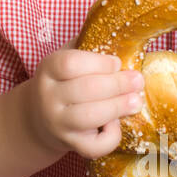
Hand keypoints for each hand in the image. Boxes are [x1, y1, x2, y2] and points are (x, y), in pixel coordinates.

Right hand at [24, 40, 144, 159]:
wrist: (38, 119)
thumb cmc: (63, 83)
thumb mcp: (65, 60)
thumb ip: (87, 46)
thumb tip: (123, 31)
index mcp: (48, 69)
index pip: (71, 64)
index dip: (99, 63)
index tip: (117, 63)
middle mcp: (48, 97)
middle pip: (86, 89)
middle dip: (118, 84)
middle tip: (138, 80)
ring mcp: (57, 123)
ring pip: (90, 116)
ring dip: (118, 107)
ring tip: (136, 100)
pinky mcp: (70, 145)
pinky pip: (95, 145)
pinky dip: (111, 136)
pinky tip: (115, 123)